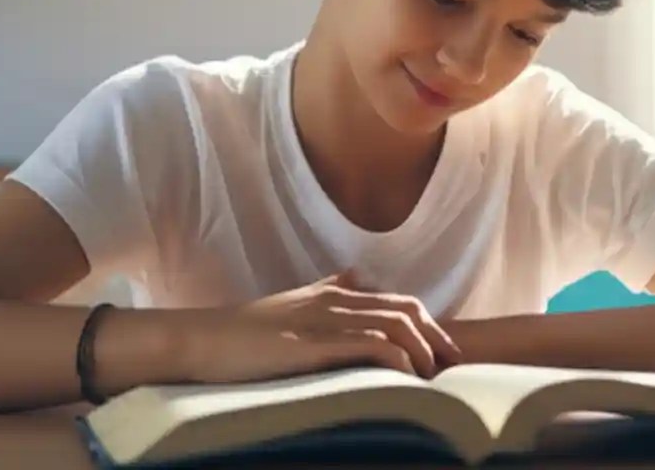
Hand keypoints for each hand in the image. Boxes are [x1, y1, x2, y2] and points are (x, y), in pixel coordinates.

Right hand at [177, 270, 463, 383]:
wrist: (201, 339)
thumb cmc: (244, 330)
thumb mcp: (293, 303)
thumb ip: (326, 290)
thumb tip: (355, 277)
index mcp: (335, 294)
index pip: (399, 302)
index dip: (430, 324)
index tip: (447, 350)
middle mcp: (337, 301)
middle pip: (406, 311)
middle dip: (436, 337)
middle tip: (453, 365)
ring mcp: (324, 321)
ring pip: (393, 325)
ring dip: (421, 351)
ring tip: (433, 376)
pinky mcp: (312, 345)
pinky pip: (367, 345)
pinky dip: (395, 359)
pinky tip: (406, 376)